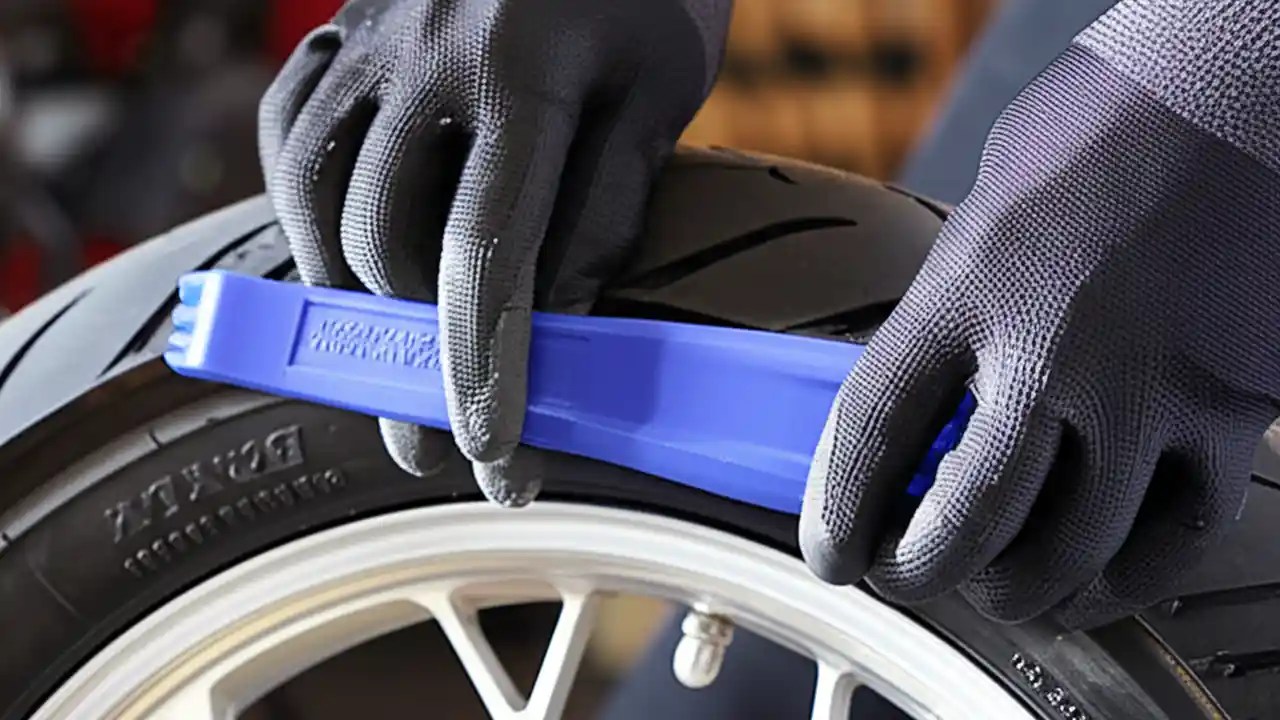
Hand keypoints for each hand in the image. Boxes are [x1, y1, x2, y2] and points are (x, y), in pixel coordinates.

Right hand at [259, 0, 729, 503]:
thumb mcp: (656, 93)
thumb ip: (603, 209)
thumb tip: (558, 329)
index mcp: (525, 73)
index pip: (485, 253)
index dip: (482, 367)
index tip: (494, 457)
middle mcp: (425, 55)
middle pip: (388, 244)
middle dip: (413, 357)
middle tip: (447, 435)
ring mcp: (367, 37)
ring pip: (321, 204)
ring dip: (357, 301)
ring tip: (398, 359)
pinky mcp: (336, 31)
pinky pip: (289, 139)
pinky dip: (307, 214)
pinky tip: (347, 255)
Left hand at [801, 0, 1279, 628]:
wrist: (1248, 87)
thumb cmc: (1111, 124)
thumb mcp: (989, 206)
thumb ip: (955, 304)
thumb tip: (929, 388)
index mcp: (969, 284)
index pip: (869, 433)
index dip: (835, 512)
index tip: (830, 551)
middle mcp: (1053, 347)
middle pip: (962, 518)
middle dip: (917, 571)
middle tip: (904, 575)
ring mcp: (1150, 386)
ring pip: (1069, 548)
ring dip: (1015, 590)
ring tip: (993, 590)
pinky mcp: (1234, 408)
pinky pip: (1174, 534)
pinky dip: (1124, 579)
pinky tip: (1093, 581)